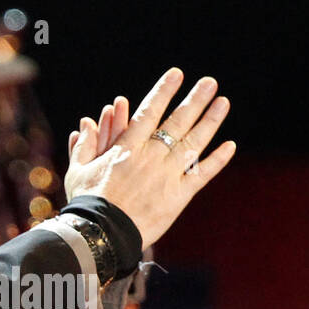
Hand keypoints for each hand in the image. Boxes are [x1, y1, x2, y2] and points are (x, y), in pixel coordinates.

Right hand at [63, 68, 234, 246]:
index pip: (150, 111)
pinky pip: (202, 174)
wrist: (103, 234)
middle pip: (178, 121)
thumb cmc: (87, 202)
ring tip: (223, 102)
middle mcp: (151, 156)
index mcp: (128, 147)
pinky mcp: (179, 195)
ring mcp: (167, 174)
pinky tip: (230, 145)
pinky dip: (217, 160)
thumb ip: (84, 146)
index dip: (164, 91)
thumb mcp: (78, 171)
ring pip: (194, 142)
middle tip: (210, 82)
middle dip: (195, 99)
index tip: (177, 74)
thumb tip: (85, 124)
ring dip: (210, 121)